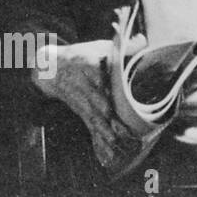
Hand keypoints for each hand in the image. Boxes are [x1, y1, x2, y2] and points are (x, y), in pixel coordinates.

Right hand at [34, 38, 143, 166]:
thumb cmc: (83, 55)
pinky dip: (98, 142)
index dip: (103, 88)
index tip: (111, 99)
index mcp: (86, 64)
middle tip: (122, 129)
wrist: (52, 67)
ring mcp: (81, 101)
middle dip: (107, 116)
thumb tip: (144, 41)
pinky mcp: (81, 112)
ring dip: (104, 132)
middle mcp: (83, 84)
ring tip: (115, 143)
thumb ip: (123, 47)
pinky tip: (106, 156)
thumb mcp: (100, 47)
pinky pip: (91, 127)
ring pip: (93, 117)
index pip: (96, 76)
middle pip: (96, 100)